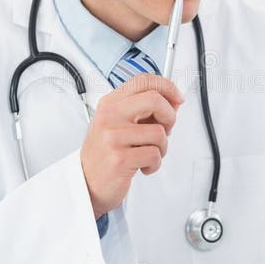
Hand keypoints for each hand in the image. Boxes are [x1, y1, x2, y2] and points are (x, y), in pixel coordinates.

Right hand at [80, 73, 183, 218]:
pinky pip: (154, 154)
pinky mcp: (119, 157)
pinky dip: (154, 164)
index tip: (177, 98)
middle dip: (169, 116)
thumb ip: (146, 112)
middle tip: (166, 129)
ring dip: (162, 147)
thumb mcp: (120, 125)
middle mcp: (109, 116)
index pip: (143, 81)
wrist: (87, 182)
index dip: (167, 87)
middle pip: (154, 99)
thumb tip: (174, 101)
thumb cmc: (106, 153)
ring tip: (148, 154)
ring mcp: (113, 136)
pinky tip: (142, 166)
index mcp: (110, 103)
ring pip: (159, 132)